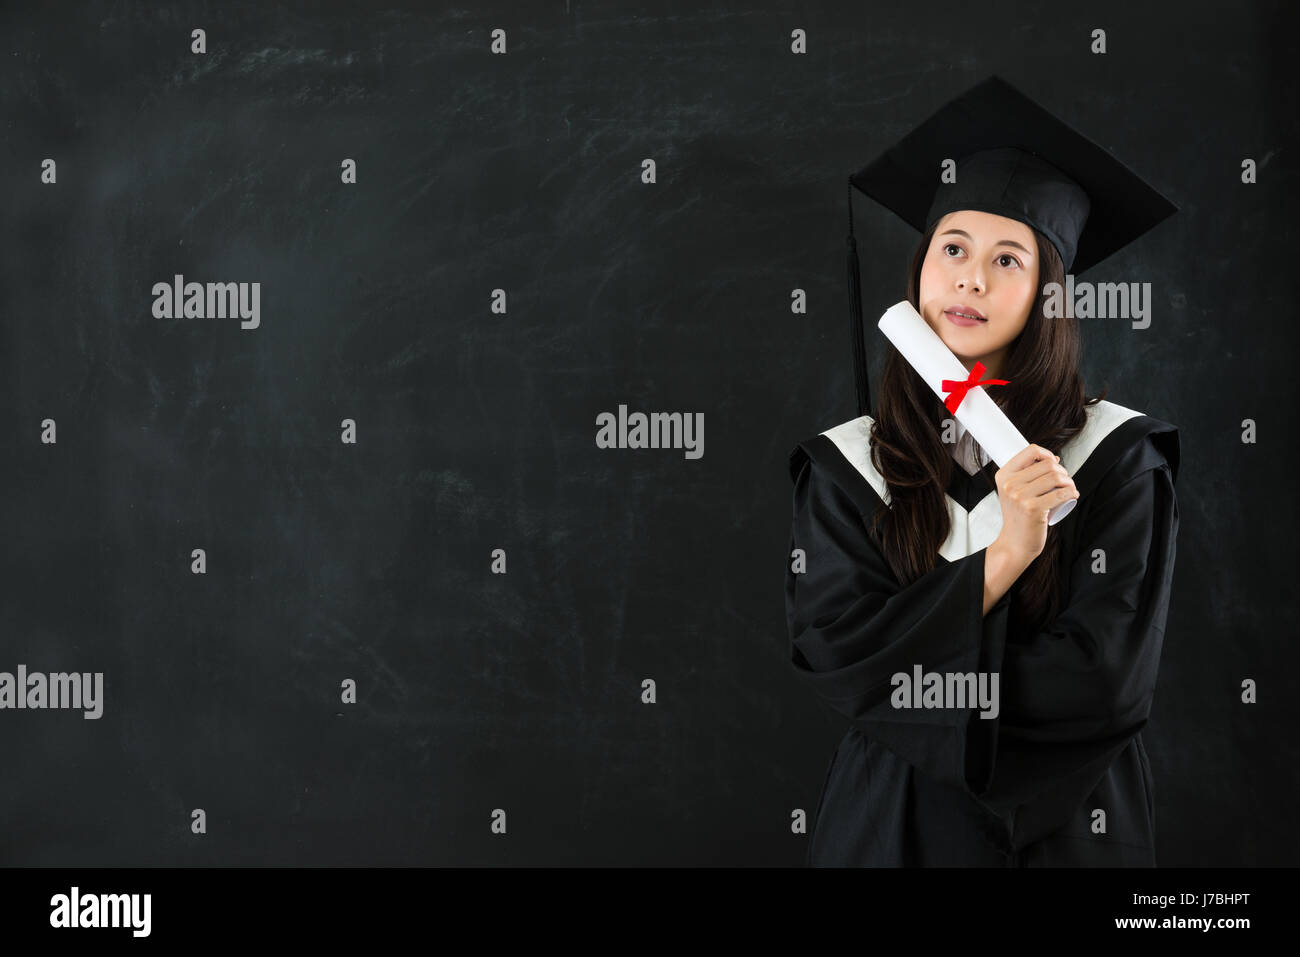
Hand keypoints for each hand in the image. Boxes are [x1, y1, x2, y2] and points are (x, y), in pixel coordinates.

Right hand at [992, 444, 1078, 562]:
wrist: (1015, 542)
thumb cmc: (1018, 516)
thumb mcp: (1012, 491)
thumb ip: (1024, 474)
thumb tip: (1053, 458)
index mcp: (1003, 475)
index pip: (1031, 451)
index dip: (1048, 454)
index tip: (1055, 464)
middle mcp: (1009, 484)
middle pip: (1047, 464)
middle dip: (1063, 471)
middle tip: (1065, 482)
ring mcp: (1020, 496)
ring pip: (1056, 477)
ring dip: (1070, 482)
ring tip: (1070, 490)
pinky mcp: (1033, 509)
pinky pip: (1061, 494)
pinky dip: (1072, 493)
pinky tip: (1073, 496)